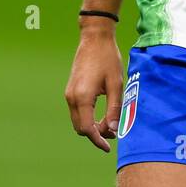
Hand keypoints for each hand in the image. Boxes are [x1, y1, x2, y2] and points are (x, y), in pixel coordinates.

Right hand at [64, 24, 124, 151]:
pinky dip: (87, 117)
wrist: (94, 38)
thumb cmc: (108, 59)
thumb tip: (112, 130)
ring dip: (91, 126)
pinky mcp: (71, 90)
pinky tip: (101, 114)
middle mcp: (72, 98)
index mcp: (83, 97)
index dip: (98, 141)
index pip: (87, 129)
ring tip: (109, 123)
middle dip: (96, 134)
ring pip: (78, 120)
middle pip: (80, 128)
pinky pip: (77, 111)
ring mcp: (69, 94)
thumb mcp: (116, 85)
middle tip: (113, 133)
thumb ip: (114, 109)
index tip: (109, 147)